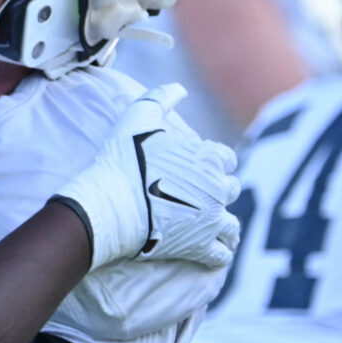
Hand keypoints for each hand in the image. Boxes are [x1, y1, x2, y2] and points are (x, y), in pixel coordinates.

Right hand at [52, 85, 242, 271]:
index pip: (227, 159)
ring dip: (224, 226)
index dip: (214, 164)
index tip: (200, 169)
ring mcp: (211, 221)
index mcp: (210, 159)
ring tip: (213, 229)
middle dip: (219, 192)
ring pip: (231, 226)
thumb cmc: (122, 160)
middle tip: (203, 197)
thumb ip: (161, 98)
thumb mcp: (138, 117)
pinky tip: (212, 253)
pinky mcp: (200, 248)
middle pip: (231, 190)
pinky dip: (219, 253)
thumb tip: (180, 88)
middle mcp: (217, 190)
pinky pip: (221, 254)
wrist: (109, 204)